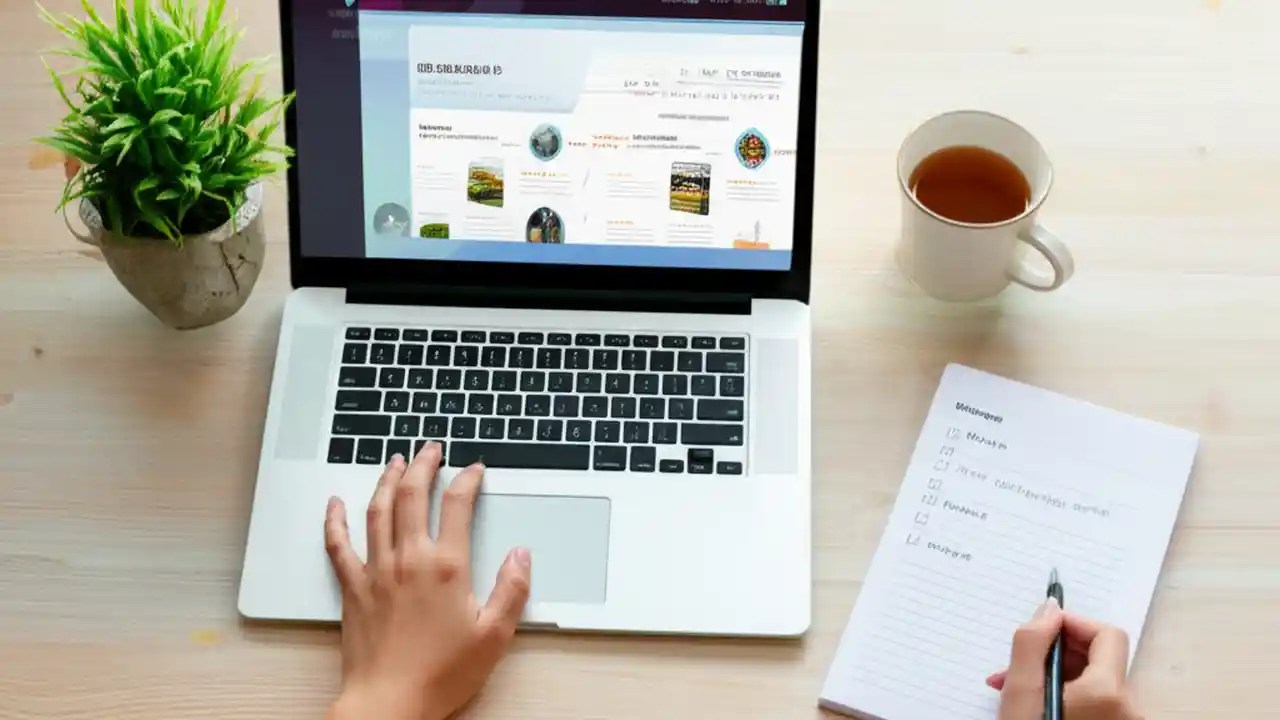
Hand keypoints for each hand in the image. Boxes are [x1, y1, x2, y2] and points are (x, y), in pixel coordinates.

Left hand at [323, 444, 531, 719]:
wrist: (389, 702)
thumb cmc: (441, 674)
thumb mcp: (494, 635)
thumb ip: (512, 590)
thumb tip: (520, 554)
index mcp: (447, 567)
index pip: (458, 505)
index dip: (468, 480)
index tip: (475, 469)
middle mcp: (409, 559)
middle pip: (413, 495)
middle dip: (424, 465)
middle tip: (431, 448)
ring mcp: (377, 570)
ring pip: (378, 510)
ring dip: (387, 480)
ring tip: (395, 461)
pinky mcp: (353, 588)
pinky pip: (338, 544)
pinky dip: (335, 520)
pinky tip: (335, 504)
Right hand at [988, 600, 1143, 719]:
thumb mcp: (1020, 694)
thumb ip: (1031, 644)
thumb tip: (1050, 609)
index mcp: (1108, 693)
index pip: (1107, 633)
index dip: (1072, 623)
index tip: (1041, 628)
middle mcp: (1129, 709)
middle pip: (1100, 657)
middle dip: (1056, 652)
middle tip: (1018, 664)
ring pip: (1095, 681)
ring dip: (1057, 675)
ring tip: (1018, 688)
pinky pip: (1098, 702)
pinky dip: (1068, 695)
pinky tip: (1038, 705)